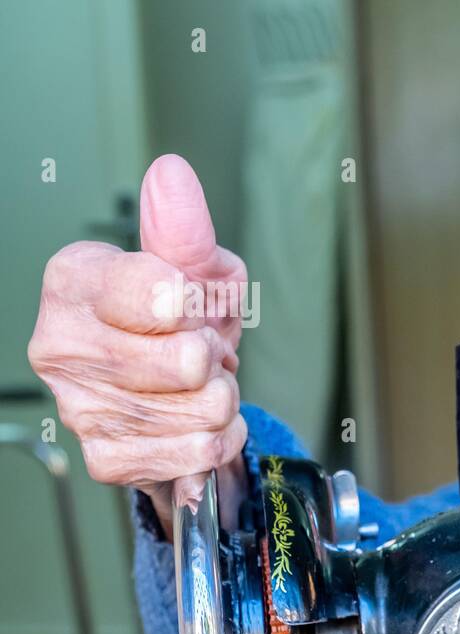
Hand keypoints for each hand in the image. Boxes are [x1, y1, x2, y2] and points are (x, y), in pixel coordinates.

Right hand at [28, 154, 248, 534]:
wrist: (181, 391)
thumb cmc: (181, 321)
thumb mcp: (197, 266)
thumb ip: (184, 227)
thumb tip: (171, 174)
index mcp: (75, 281)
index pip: (156, 292)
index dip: (194, 303)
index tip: (186, 302)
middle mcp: (61, 345)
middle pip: (187, 361)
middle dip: (215, 356)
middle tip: (200, 351)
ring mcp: (79, 408)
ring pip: (202, 409)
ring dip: (222, 399)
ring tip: (198, 386)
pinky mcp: (106, 458)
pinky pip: (197, 452)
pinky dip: (218, 439)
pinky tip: (196, 421)